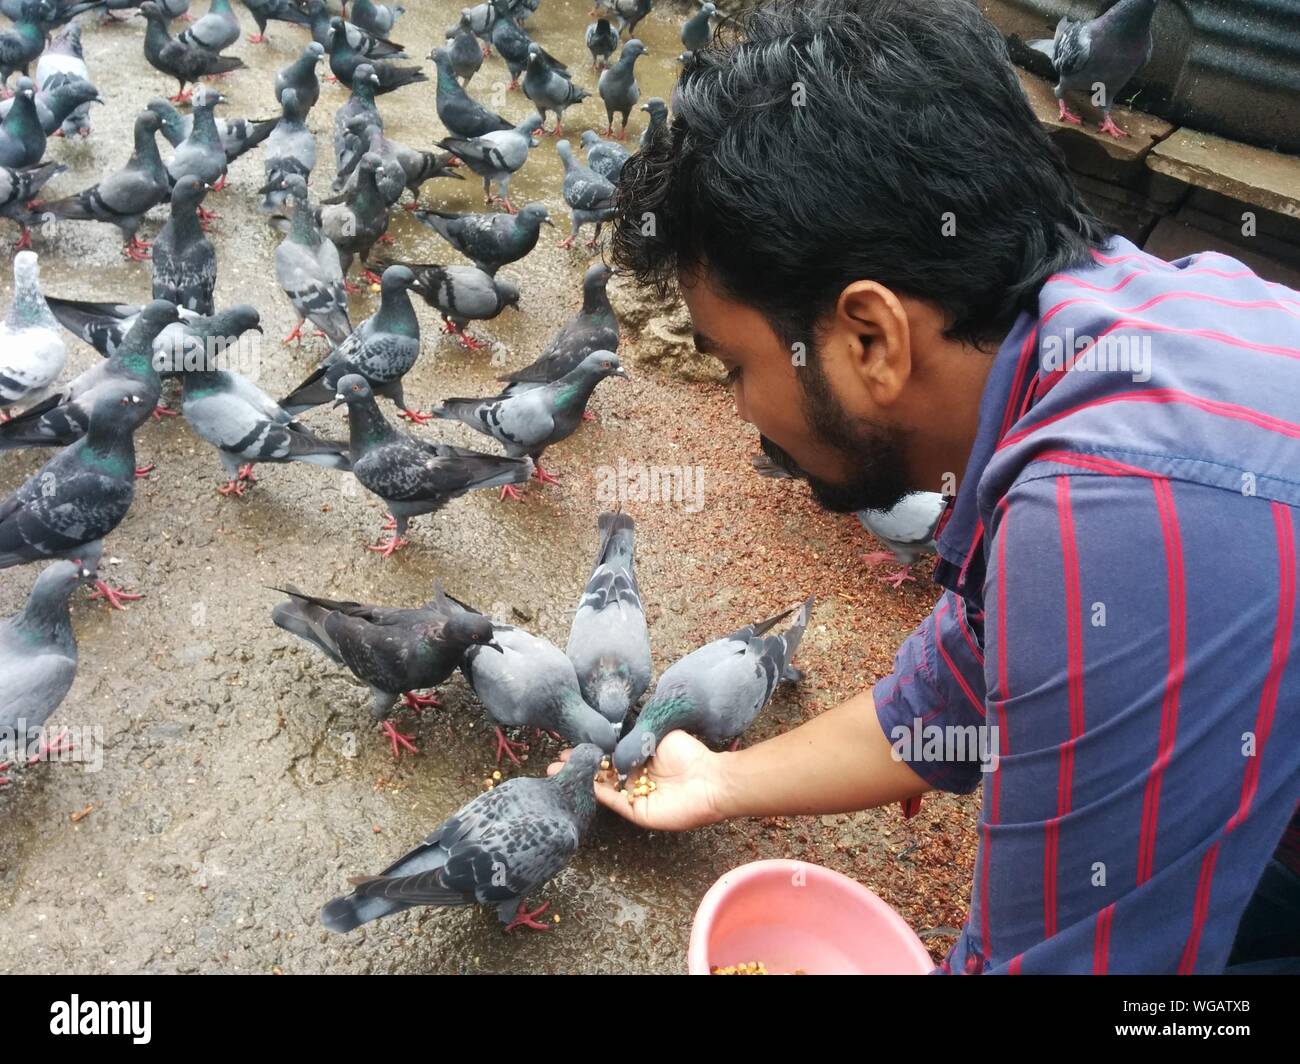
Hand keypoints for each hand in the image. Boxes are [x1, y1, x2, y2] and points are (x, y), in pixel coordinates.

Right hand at [548, 730, 728, 830]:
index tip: (569, 741)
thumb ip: (633, 735)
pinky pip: (612, 801)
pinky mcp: (636, 812)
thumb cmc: (688, 754)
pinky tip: (579, 782)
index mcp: (640, 758)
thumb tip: (609, 731)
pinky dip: (595, 792)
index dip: (590, 748)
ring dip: (581, 779)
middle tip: (555, 759)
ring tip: (556, 771)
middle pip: (601, 772)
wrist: (709, 780)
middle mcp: (634, 777)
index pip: (609, 754)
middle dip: (579, 764)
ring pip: (602, 787)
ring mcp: (634, 796)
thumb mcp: (656, 734)